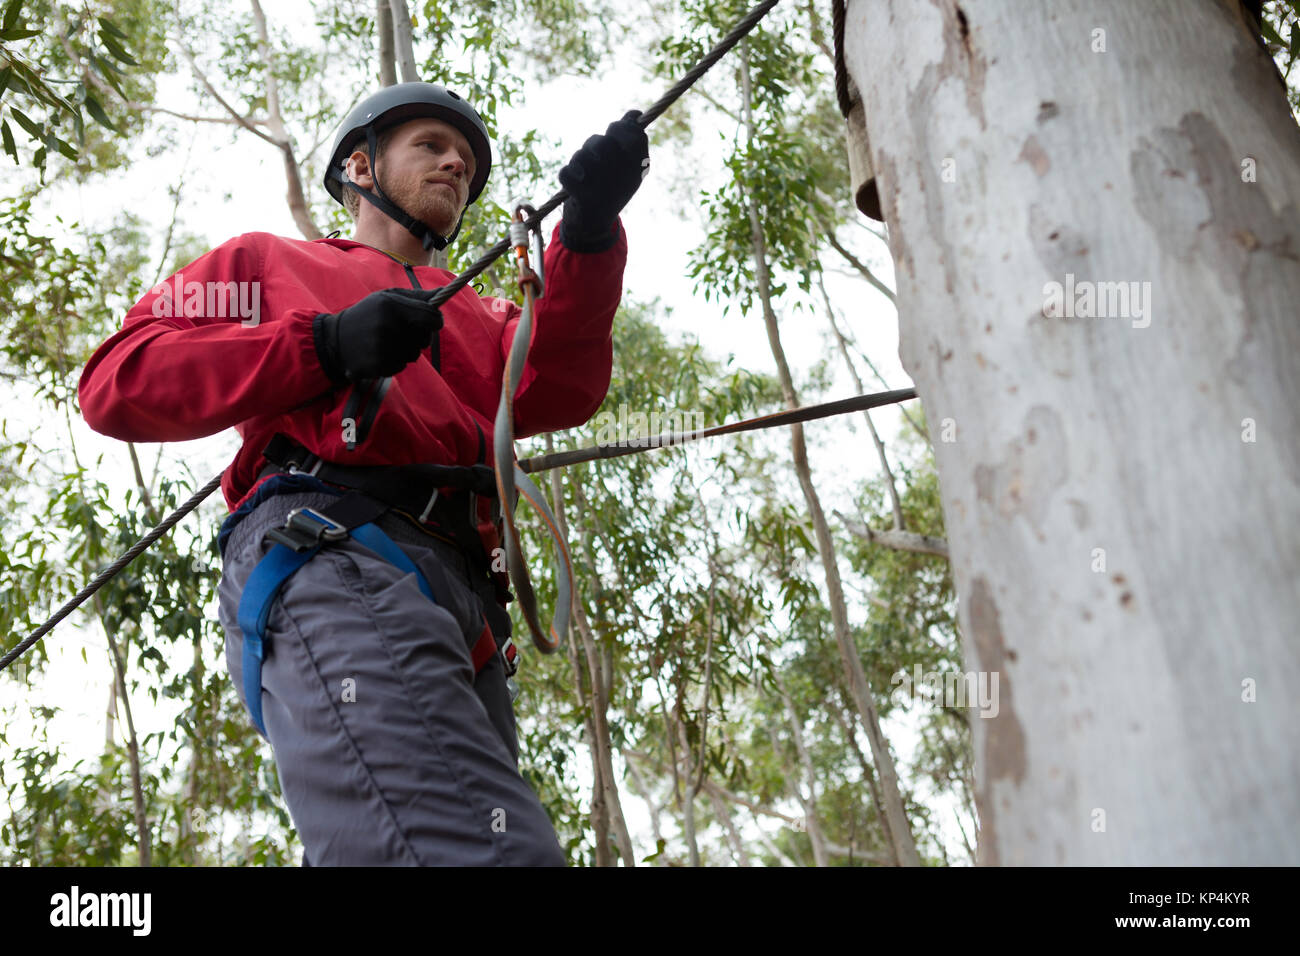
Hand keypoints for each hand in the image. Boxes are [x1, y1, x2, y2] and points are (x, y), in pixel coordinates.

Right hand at [312, 288, 442, 383]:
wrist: (335, 340)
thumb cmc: (367, 314)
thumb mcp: (388, 298)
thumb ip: (417, 297)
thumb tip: (443, 293)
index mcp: (392, 305)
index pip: (432, 317)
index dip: (436, 320)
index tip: (433, 321)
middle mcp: (388, 325)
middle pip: (426, 338)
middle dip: (420, 336)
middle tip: (402, 331)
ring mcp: (383, 347)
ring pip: (415, 354)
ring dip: (407, 350)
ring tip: (387, 341)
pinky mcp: (379, 365)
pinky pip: (402, 366)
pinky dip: (395, 362)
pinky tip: (380, 353)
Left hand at [559, 109, 649, 251]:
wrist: (595, 226)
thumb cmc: (610, 188)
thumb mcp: (626, 165)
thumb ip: (629, 138)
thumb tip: (633, 114)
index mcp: (639, 167)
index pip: (632, 132)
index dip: (618, 130)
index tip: (613, 138)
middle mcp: (624, 177)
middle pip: (602, 142)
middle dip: (593, 146)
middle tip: (595, 160)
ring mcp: (604, 188)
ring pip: (581, 155)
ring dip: (578, 162)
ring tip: (584, 176)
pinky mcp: (583, 199)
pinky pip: (565, 173)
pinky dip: (566, 177)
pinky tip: (574, 187)